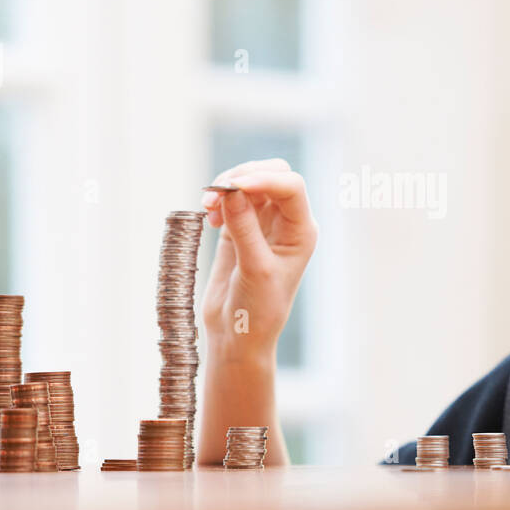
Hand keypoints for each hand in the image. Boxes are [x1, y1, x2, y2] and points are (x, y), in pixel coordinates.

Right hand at [200, 158, 318, 357]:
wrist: (238, 335)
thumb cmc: (258, 310)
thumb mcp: (254, 269)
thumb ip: (244, 228)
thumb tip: (230, 191)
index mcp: (302, 231)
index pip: (291, 187)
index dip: (264, 179)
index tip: (233, 187)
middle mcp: (286, 222)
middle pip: (272, 174)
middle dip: (244, 175)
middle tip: (216, 191)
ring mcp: (263, 223)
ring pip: (249, 183)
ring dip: (226, 186)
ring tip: (207, 207)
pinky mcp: (239, 228)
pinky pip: (230, 199)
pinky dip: (218, 200)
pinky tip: (209, 218)